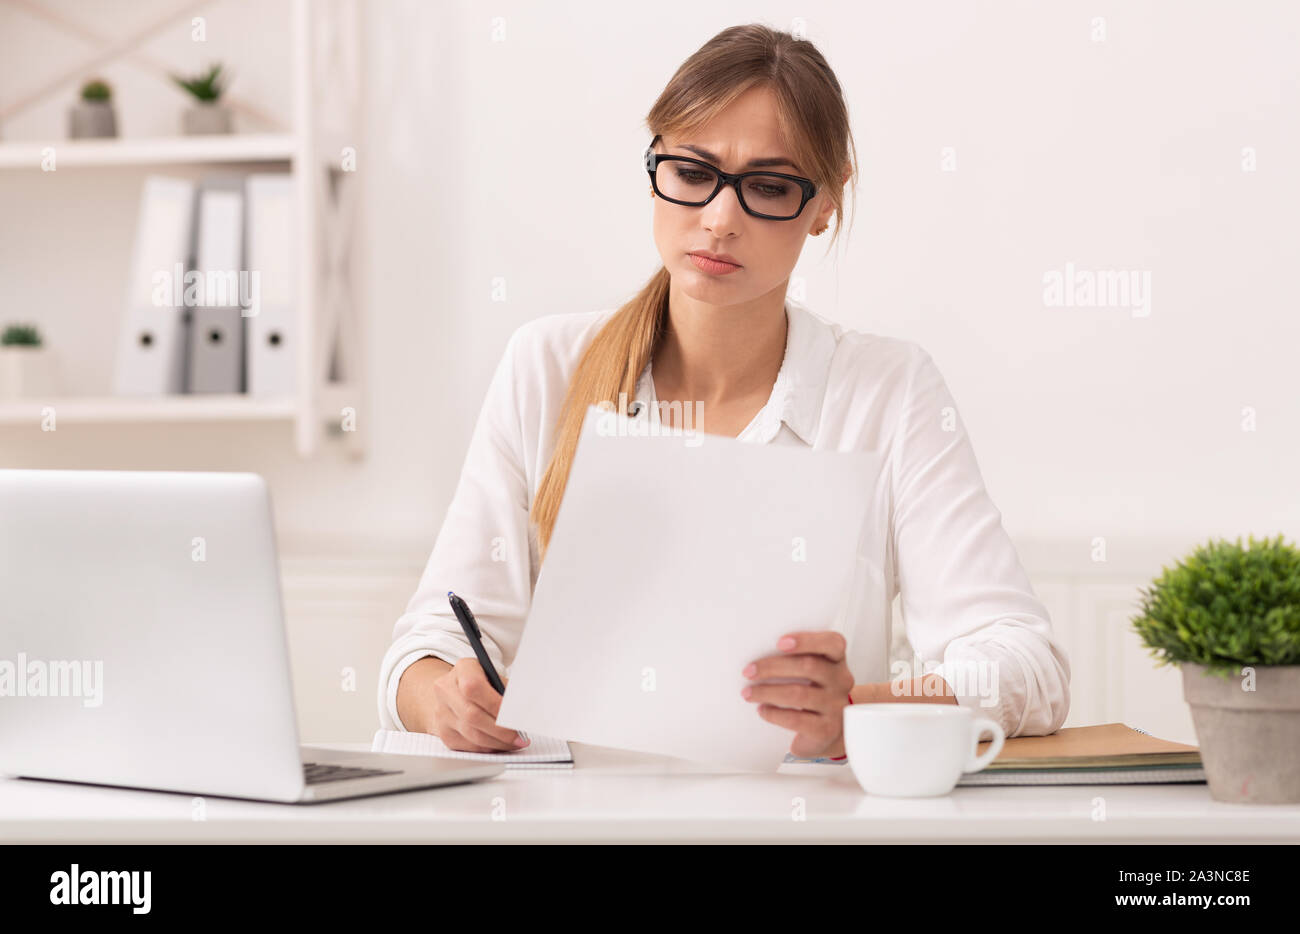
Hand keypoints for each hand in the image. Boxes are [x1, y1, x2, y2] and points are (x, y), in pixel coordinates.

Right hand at [428, 658, 529, 752]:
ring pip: (471, 735)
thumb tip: (522, 713)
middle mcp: (446, 690)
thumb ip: (506, 691)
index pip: (474, 687)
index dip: (495, 705)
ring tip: (514, 742)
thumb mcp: (494, 676)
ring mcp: (442, 713)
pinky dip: (488, 748)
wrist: (454, 691)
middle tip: (519, 737)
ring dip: (497, 742)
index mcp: (463, 669)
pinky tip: (500, 745)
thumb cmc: (481, 682)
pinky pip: (468, 746)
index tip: (514, 717)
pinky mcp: (443, 733)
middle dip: (500, 730)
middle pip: (472, 715)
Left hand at [741, 631, 853, 757]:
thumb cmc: (812, 692)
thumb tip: (756, 653)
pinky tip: (762, 710)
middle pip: (809, 666)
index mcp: (836, 660)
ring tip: (748, 693)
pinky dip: (774, 714)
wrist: (828, 729)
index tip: (779, 642)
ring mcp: (835, 706)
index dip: (807, 640)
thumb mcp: (810, 672)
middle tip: (749, 671)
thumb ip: (793, 659)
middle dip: (773, 667)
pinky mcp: (826, 730)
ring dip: (768, 692)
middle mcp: (840, 681)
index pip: (832, 643)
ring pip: (799, 694)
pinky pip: (796, 719)